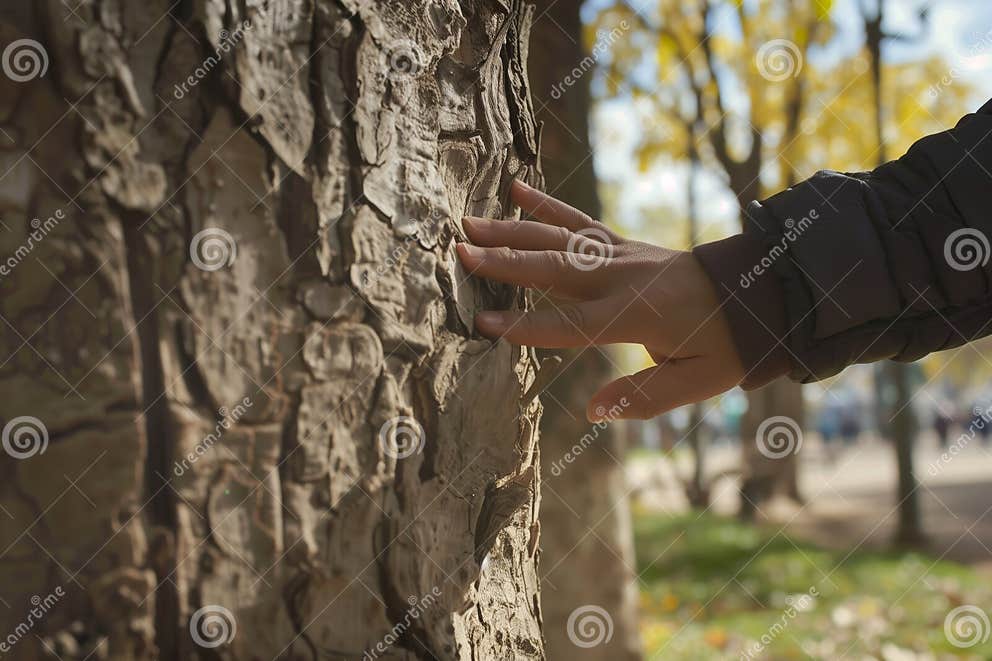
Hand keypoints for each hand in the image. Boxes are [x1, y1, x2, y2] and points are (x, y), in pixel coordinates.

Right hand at [456, 180, 744, 421]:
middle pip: (553, 268)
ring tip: (469, 222)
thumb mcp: (695, 383)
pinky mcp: (621, 244)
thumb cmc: (724, 345)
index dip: (526, 325)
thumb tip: (591, 414)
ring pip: (558, 238)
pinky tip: (516, 188)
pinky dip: (547, 205)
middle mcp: (621, 278)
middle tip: (460, 253)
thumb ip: (642, 398)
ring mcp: (620, 254)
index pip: (570, 323)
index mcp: (634, 315)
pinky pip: (578, 220)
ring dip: (512, 230)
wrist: (753, 295)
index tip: (483, 323)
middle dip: (505, 261)